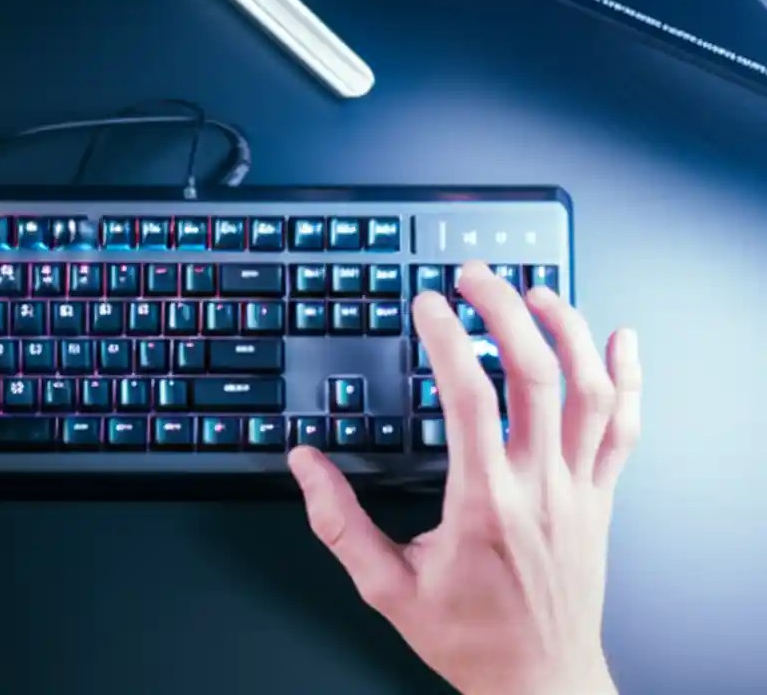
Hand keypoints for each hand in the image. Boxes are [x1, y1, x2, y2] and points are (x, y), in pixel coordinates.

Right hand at [288, 261, 640, 694]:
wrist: (540, 680)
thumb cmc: (470, 638)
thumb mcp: (386, 587)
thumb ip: (339, 522)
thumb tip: (305, 465)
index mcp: (485, 505)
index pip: (471, 399)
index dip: (449, 340)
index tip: (429, 306)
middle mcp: (540, 489)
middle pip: (536, 375)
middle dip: (505, 311)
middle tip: (475, 279)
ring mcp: (578, 491)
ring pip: (589, 391)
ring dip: (566, 330)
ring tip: (535, 293)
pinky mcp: (600, 498)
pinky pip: (624, 427)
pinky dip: (628, 377)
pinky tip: (620, 340)